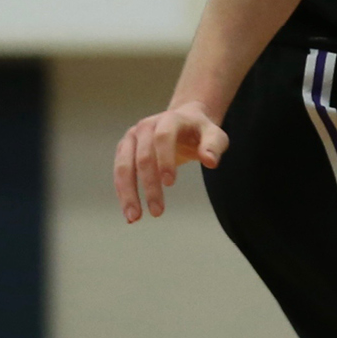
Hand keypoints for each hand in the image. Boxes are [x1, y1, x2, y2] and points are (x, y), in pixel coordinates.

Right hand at [113, 101, 228, 221]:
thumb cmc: (201, 132)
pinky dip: (123, 193)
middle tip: (157, 212)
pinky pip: (120, 173)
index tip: (170, 184)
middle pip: (142, 157)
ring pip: (124, 167)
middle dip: (149, 185)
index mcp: (169, 119)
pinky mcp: (124, 150)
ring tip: (134, 218)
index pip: (163, 137)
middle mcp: (146, 127)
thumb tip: (211, 162)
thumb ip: (214, 146)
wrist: (185, 121)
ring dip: (128, 193)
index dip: (165, 159)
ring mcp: (132, 138)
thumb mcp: (215, 136)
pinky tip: (130, 214)